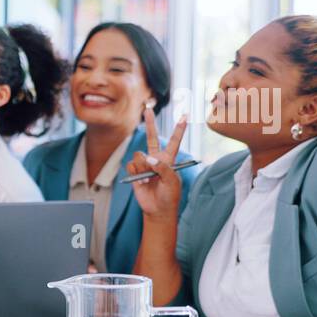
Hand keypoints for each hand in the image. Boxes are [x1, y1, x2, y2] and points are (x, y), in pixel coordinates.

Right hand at [126, 107, 186, 221]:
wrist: (157, 209)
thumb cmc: (169, 196)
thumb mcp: (172, 181)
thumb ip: (162, 167)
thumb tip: (148, 158)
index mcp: (169, 159)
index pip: (174, 140)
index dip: (179, 128)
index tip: (185, 115)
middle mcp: (156, 158)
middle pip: (152, 137)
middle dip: (150, 123)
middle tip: (147, 108)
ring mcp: (144, 165)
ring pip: (139, 155)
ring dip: (142, 166)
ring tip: (148, 178)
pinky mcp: (134, 172)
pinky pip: (131, 164)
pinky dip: (135, 172)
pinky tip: (141, 181)